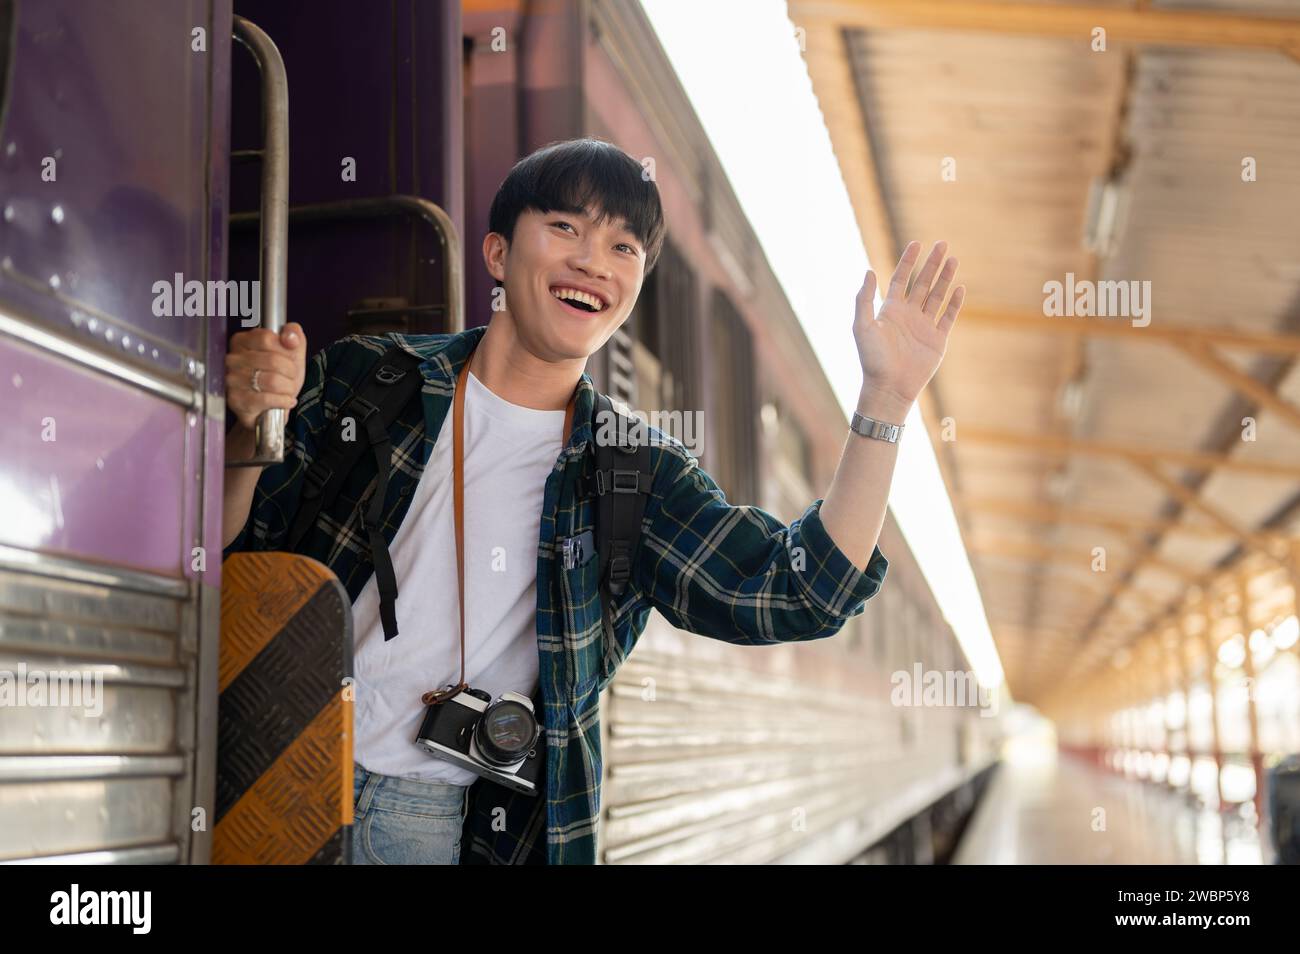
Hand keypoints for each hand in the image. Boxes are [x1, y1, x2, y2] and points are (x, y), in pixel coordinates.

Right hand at [225, 322, 305, 431]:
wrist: (273, 408)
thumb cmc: (279, 377)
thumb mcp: (291, 353)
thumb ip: (294, 336)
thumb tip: (290, 337)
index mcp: (242, 341)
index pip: (266, 337)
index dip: (285, 350)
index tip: (289, 358)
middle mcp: (232, 359)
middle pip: (272, 360)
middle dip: (290, 372)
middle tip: (290, 378)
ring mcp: (231, 380)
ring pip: (272, 380)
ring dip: (288, 388)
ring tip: (287, 390)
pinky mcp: (236, 400)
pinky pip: (267, 398)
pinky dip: (283, 401)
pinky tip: (285, 401)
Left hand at [853, 240, 963, 418]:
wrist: (888, 387)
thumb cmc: (872, 359)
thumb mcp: (862, 326)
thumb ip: (864, 299)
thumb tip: (869, 271)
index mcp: (890, 310)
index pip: (901, 279)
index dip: (909, 261)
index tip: (917, 243)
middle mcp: (908, 316)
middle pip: (923, 283)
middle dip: (932, 264)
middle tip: (942, 244)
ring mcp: (924, 327)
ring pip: (937, 296)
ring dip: (945, 278)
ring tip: (953, 259)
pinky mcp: (937, 340)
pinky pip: (948, 317)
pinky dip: (954, 303)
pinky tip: (960, 288)